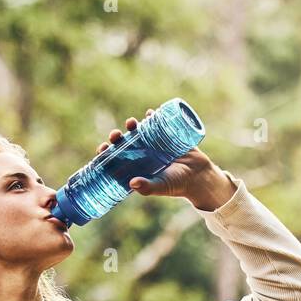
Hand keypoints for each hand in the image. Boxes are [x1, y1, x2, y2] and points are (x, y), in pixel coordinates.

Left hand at [96, 108, 232, 207]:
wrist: (198, 175)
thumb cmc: (177, 185)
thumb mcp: (161, 186)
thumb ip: (147, 187)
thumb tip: (132, 183)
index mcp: (136, 167)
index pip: (116, 159)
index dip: (106, 153)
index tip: (102, 149)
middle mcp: (142, 154)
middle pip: (124, 143)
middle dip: (117, 137)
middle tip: (116, 135)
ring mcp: (153, 143)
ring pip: (138, 131)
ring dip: (131, 125)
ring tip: (131, 123)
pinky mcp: (167, 134)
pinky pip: (157, 122)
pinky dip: (152, 116)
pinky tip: (149, 113)